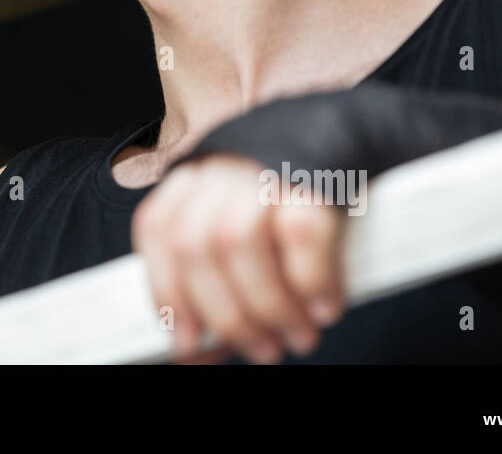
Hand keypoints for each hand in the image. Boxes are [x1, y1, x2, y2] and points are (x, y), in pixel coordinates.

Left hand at [131, 153, 345, 363]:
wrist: (344, 147)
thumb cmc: (282, 218)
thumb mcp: (238, 244)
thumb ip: (214, 291)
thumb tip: (195, 353)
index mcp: (190, 182)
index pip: (157, 230)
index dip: (167, 291)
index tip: (188, 341)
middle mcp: (219, 170)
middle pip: (196, 244)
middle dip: (228, 314)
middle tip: (263, 350)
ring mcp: (263, 169)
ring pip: (239, 239)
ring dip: (270, 305)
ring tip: (298, 335)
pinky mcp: (313, 177)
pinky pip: (301, 232)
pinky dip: (311, 281)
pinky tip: (324, 308)